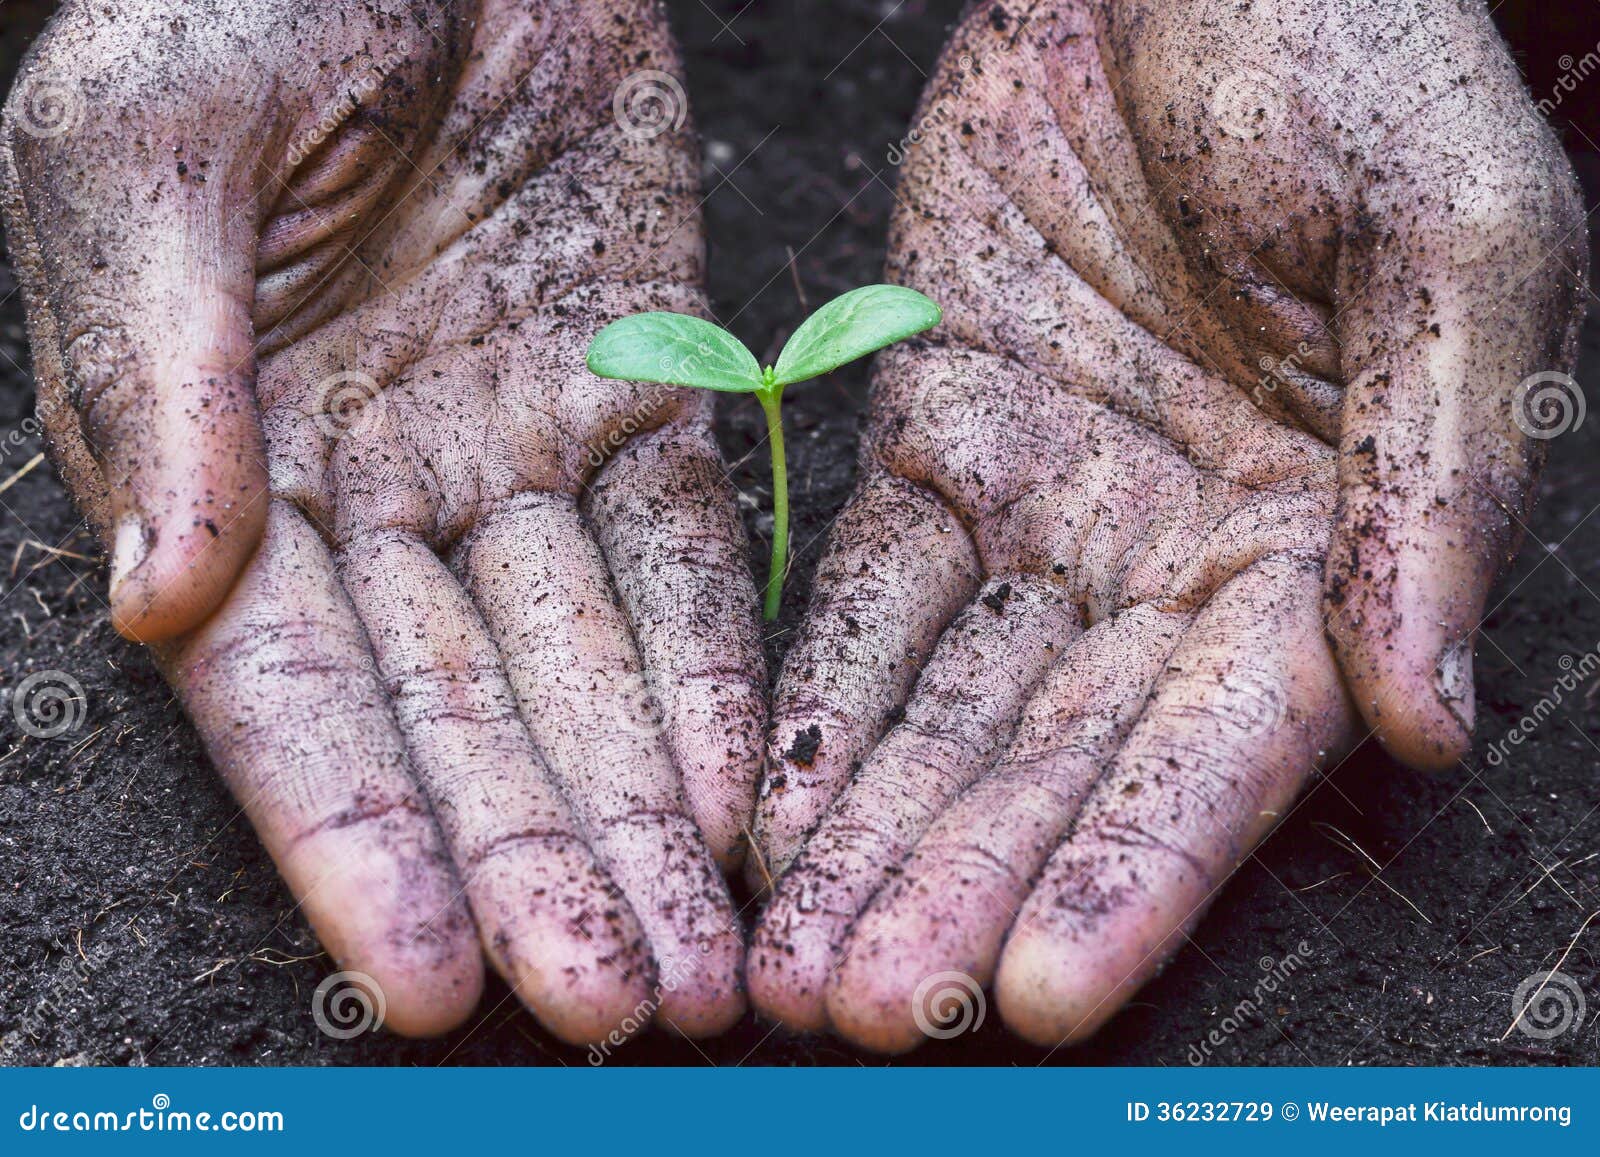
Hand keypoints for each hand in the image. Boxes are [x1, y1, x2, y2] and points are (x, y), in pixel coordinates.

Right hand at [2, 0, 763, 1042]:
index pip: (294, 695)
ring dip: (640, 817)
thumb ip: (167, 382)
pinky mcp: (641, 394)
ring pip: (586, 672)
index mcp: (226, 463)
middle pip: (463, 720)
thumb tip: (159, 600)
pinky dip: (714, 678)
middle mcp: (377, 493)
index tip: (423, 985)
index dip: (357, 841)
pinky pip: (687, 561)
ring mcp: (516, 453)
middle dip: (537, 868)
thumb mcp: (150, 159)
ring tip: (699, 963)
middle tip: (618, 1012)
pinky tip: (746, 797)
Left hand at [748, 0, 1585, 1050]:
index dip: (1135, 866)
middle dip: (960, 885)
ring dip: (869, 830)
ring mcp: (1051, 508)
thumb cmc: (1359, 59)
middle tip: (863, 1009)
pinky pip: (861, 593)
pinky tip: (758, 804)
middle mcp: (1177, 554)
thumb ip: (1430, 485)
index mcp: (1327, 538)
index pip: (1222, 742)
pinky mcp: (938, 437)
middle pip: (1058, 756)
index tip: (1041, 984)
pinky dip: (813, 698)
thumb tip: (1424, 704)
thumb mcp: (1454, 249)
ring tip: (788, 957)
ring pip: (945, 702)